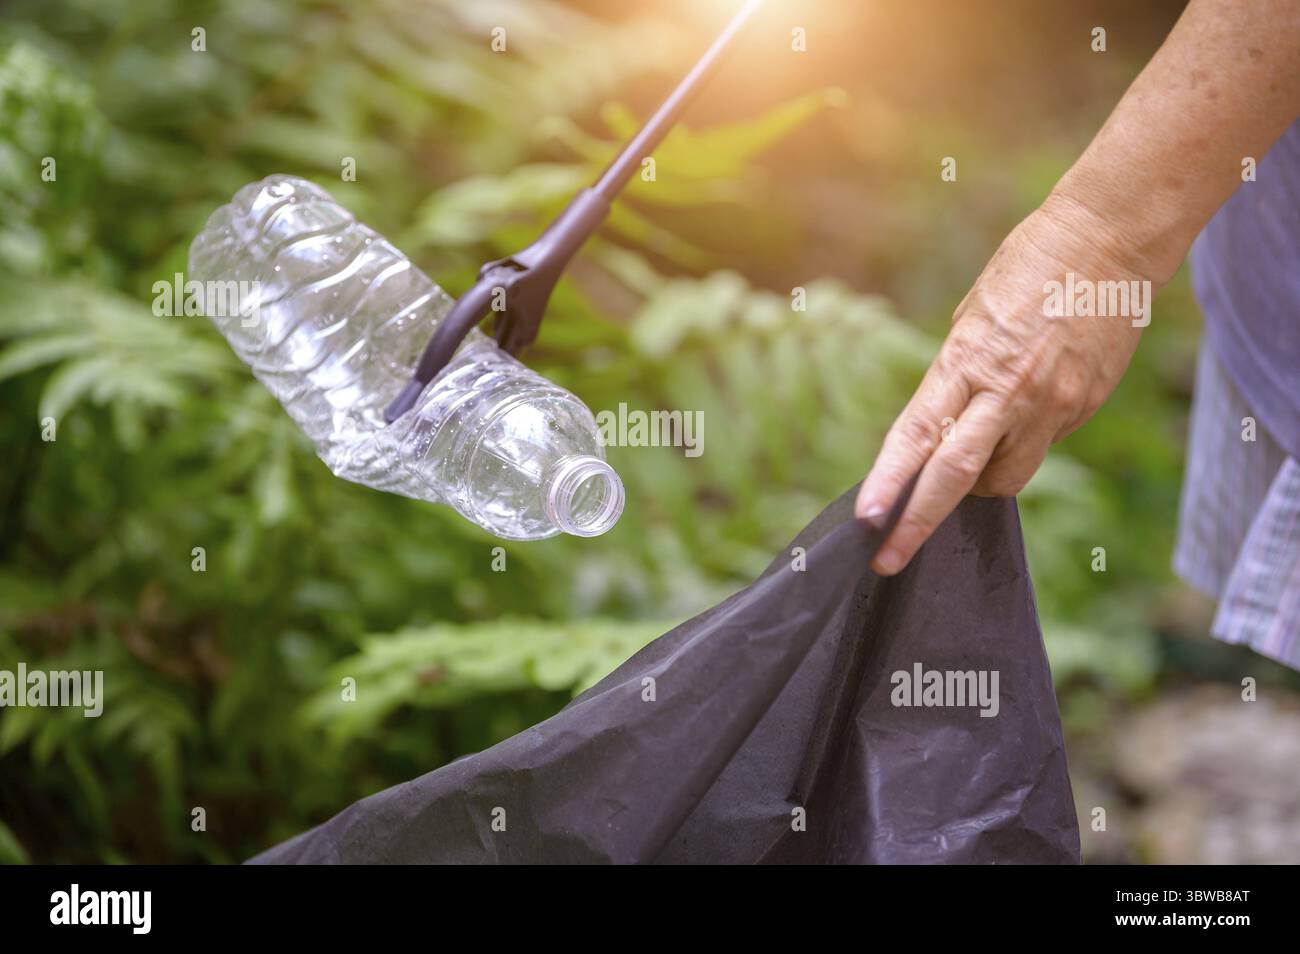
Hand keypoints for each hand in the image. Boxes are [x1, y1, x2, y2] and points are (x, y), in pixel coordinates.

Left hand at [854, 191, 1150, 575]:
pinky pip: (1042, 446)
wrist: (1109, 239)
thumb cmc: (1027, 267)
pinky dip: (1024, 442)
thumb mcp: (972, 317)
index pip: (917, 436)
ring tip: (978, 446)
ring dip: (980, 483)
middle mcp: (1009, 392)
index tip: (866, 521)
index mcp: (967, 362)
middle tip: (888, 560)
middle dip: (918, 524)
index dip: (888, 483)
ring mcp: (1051, 406)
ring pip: (1005, 477)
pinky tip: (1031, 401)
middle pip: (956, 476)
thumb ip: (959, 378)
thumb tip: (948, 428)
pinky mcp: (1083, 408)